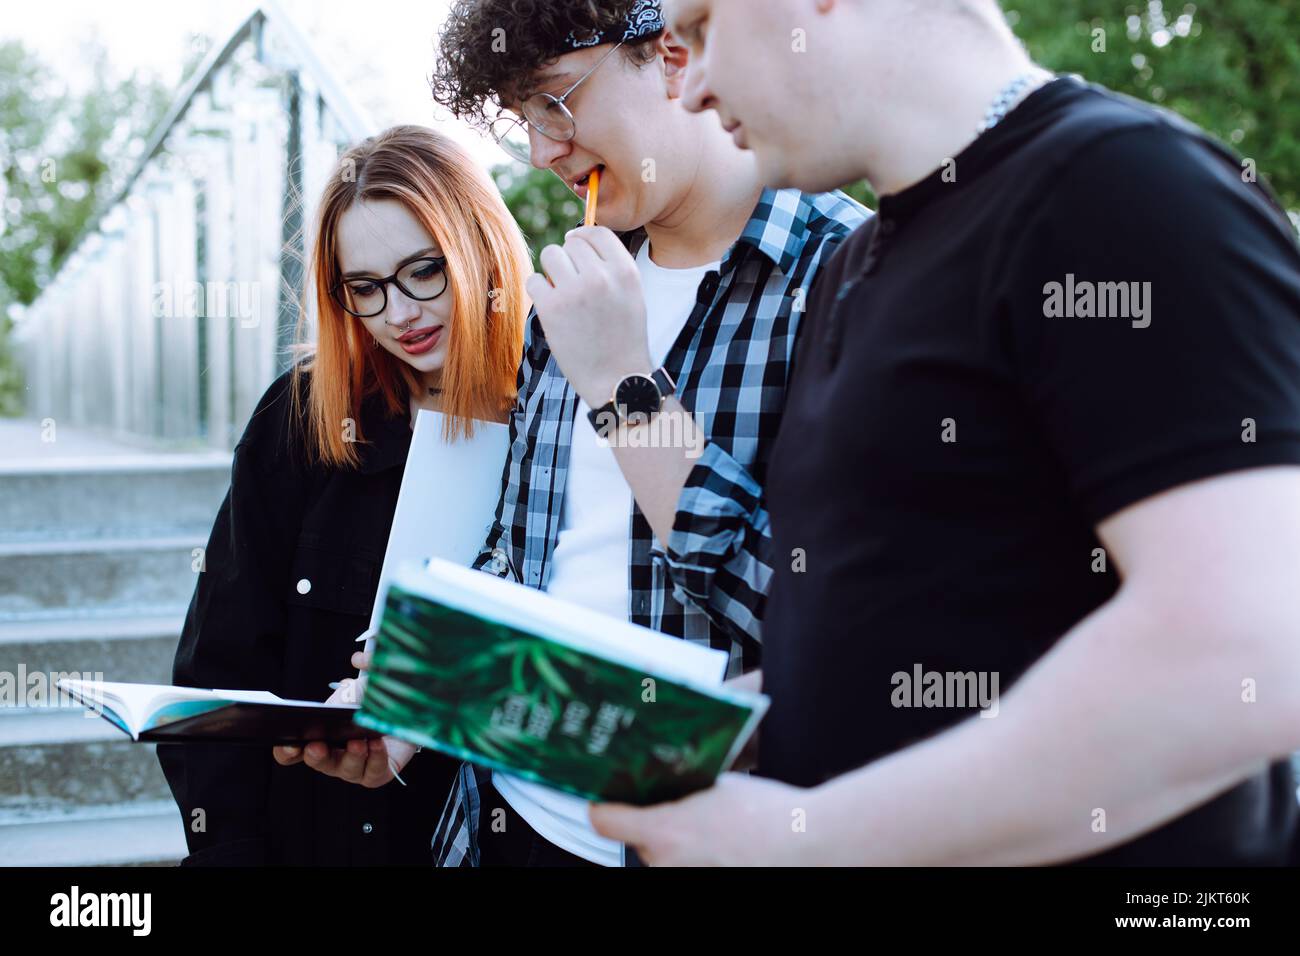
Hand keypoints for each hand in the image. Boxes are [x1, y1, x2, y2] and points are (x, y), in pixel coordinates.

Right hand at [272, 651, 417, 787]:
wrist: (409, 716)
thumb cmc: (378, 703)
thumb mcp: (369, 683)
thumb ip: (366, 665)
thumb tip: (358, 659)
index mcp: (319, 733)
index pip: (293, 750)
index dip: (286, 750)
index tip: (287, 741)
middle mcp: (334, 754)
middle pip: (318, 761)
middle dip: (316, 755)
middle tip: (316, 745)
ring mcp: (355, 767)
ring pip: (347, 768)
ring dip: (351, 755)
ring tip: (357, 741)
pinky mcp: (378, 773)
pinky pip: (373, 771)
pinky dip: (375, 757)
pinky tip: (377, 743)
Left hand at [524, 226, 653, 406]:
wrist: (616, 378)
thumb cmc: (623, 337)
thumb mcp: (633, 294)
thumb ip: (612, 265)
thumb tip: (576, 237)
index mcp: (625, 271)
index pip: (597, 232)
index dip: (584, 239)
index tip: (578, 254)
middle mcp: (601, 276)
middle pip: (571, 242)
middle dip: (568, 259)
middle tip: (573, 284)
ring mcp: (575, 292)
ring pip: (549, 254)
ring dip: (551, 270)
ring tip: (562, 293)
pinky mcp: (552, 308)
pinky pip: (534, 280)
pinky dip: (540, 292)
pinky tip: (552, 308)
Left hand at [589, 773, 817, 865]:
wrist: (805, 843)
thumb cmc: (767, 814)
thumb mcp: (717, 785)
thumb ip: (683, 788)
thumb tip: (666, 782)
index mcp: (664, 830)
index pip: (603, 820)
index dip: (603, 805)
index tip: (606, 798)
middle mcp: (666, 863)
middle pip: (638, 840)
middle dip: (655, 824)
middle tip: (682, 808)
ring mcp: (684, 881)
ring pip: (663, 858)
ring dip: (677, 845)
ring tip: (712, 830)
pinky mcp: (701, 887)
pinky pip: (685, 869)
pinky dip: (697, 860)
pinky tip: (722, 848)